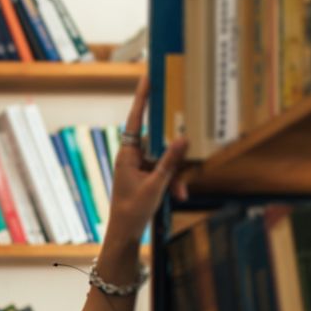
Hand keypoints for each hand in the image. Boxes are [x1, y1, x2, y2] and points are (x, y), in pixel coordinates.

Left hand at [106, 76, 189, 242]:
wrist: (125, 234)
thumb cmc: (133, 210)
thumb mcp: (155, 185)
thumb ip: (170, 161)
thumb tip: (183, 137)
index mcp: (127, 154)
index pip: (135, 119)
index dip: (143, 97)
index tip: (148, 77)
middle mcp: (133, 156)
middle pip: (157, 140)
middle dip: (174, 151)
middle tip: (185, 135)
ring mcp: (141, 166)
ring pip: (165, 159)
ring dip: (175, 175)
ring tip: (179, 192)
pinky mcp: (148, 176)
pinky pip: (165, 172)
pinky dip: (173, 182)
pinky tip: (180, 196)